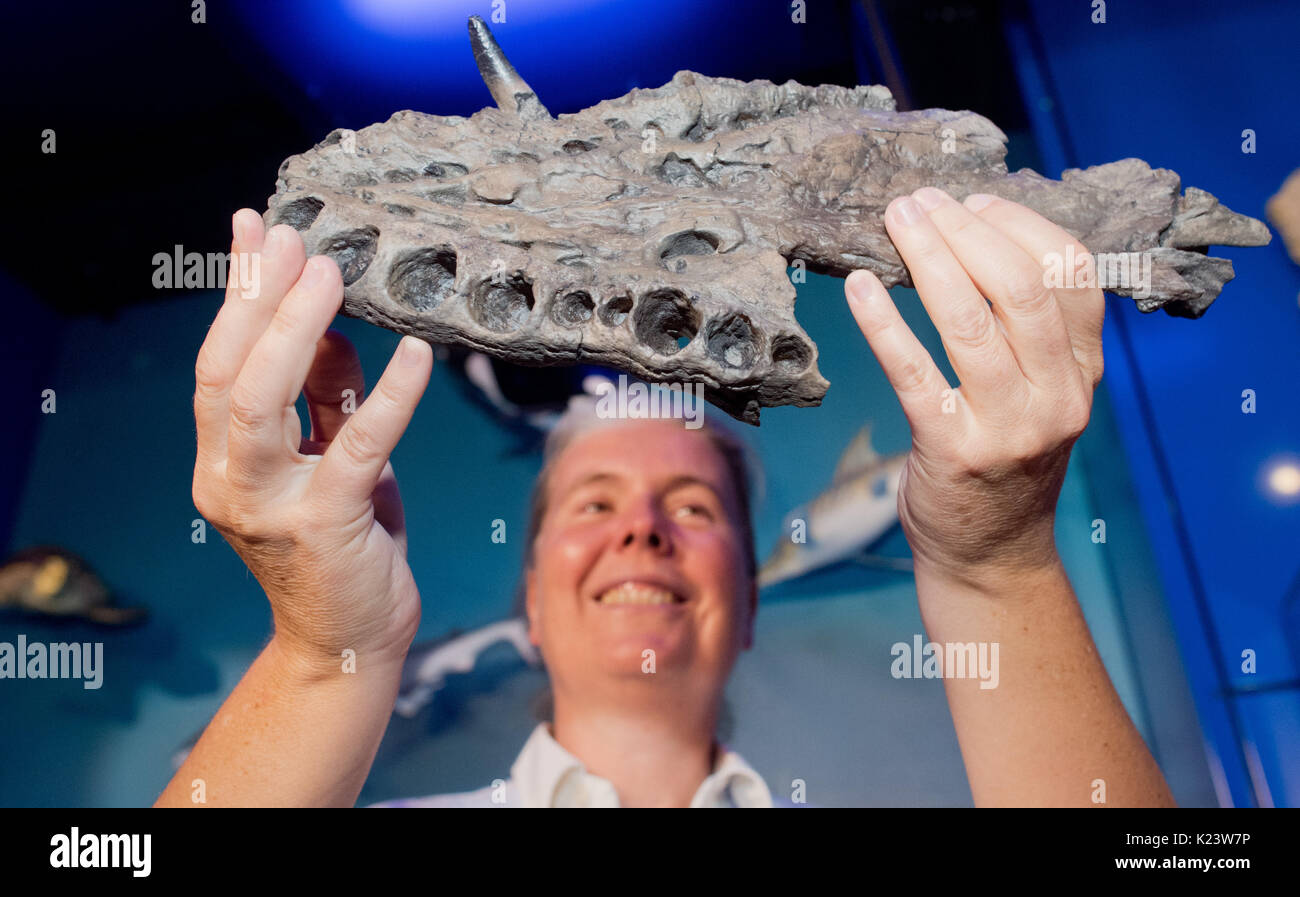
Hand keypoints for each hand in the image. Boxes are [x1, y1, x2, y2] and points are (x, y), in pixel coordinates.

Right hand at [192, 209, 433, 672]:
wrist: (349, 641)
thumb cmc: (342, 544)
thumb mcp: (329, 461)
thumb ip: (324, 400)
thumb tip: (337, 330)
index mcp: (221, 460)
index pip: (217, 362)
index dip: (238, 294)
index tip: (256, 229)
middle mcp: (228, 480)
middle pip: (227, 373)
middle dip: (260, 299)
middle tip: (298, 241)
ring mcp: (271, 506)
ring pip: (263, 403)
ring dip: (296, 332)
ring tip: (331, 275)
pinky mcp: (327, 524)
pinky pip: (359, 446)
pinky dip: (388, 396)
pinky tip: (418, 356)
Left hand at [845, 188, 1103, 590]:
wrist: (991, 555)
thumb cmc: (1005, 459)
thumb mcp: (1043, 395)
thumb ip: (1031, 333)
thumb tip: (976, 237)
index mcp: (1085, 372)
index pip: (1073, 273)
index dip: (1020, 223)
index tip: (973, 200)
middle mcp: (1058, 396)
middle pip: (1020, 287)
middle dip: (966, 229)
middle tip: (919, 202)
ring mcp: (1008, 426)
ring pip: (970, 321)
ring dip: (928, 259)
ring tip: (895, 222)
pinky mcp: (953, 450)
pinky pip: (913, 372)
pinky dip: (883, 322)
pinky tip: (860, 288)